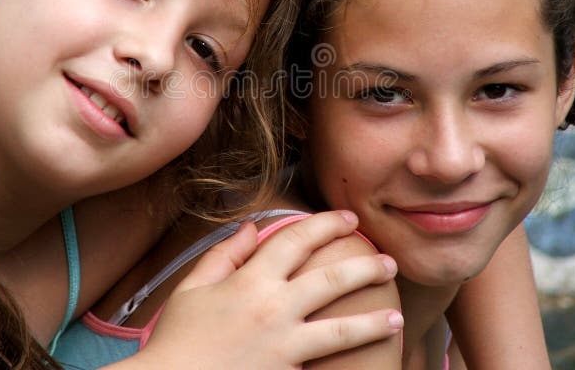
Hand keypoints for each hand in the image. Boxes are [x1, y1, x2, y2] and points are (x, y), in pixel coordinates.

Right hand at [133, 210, 401, 368]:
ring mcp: (282, 345)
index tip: (349, 218)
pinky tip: (369, 360)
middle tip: (389, 262)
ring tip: (396, 317)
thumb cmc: (178, 338)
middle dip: (365, 266)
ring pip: (340, 329)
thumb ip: (224, 254)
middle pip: (331, 278)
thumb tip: (252, 227)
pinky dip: (348, 359)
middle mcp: (272, 309)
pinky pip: (325, 364)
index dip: (326, 224)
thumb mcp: (194, 287)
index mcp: (250, 281)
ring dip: (372, 321)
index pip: (296, 239)